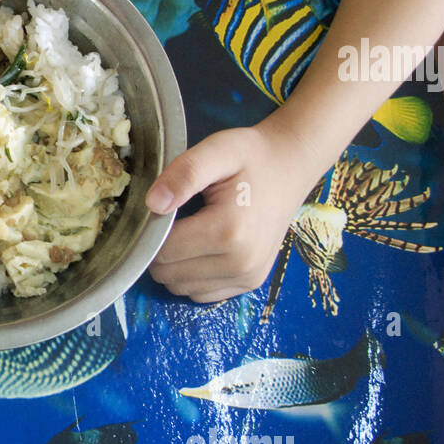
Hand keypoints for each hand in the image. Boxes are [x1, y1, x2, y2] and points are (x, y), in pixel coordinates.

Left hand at [145, 120, 323, 302]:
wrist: (291, 166)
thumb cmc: (252, 156)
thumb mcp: (217, 150)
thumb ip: (183, 174)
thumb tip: (153, 204)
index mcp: (229, 232)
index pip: (163, 251)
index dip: (152, 231)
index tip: (163, 209)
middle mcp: (240, 263)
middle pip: (168, 273)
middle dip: (161, 248)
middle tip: (176, 219)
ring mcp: (247, 277)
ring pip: (181, 287)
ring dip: (175, 264)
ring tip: (191, 231)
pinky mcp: (250, 283)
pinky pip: (200, 293)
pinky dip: (192, 275)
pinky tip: (202, 247)